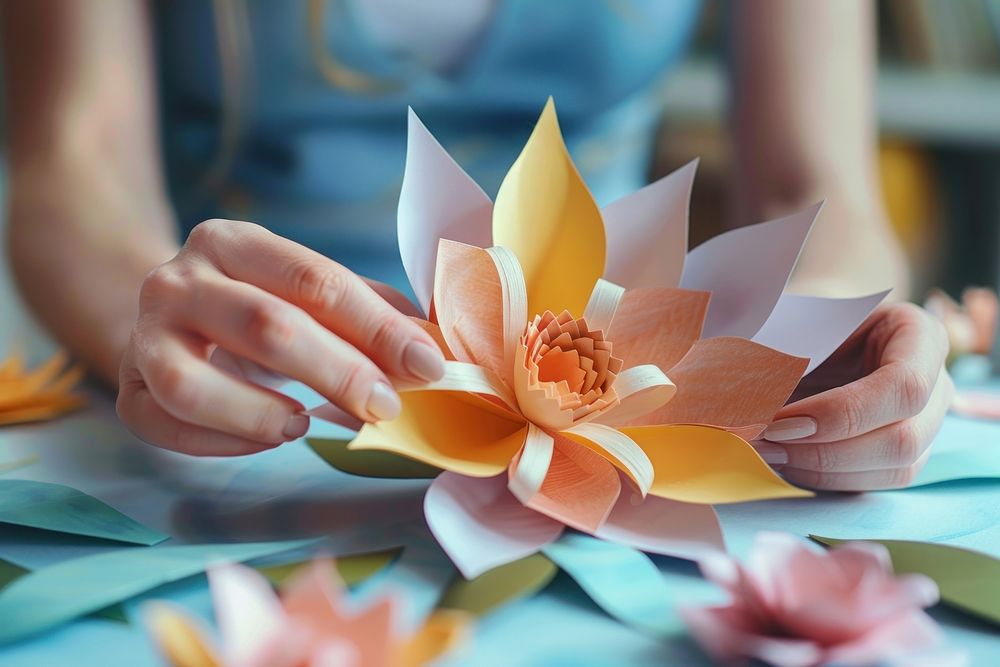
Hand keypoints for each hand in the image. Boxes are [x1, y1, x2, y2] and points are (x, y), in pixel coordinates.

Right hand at [117, 219, 444, 455]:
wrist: (170, 318)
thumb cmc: (259, 305)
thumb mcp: (309, 293)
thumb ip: (370, 311)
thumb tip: (433, 347)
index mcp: (234, 242)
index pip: (316, 281)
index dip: (378, 327)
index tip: (428, 366)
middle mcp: (179, 279)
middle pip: (266, 326)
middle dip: (338, 372)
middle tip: (384, 407)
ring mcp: (145, 334)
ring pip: (193, 384)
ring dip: (260, 414)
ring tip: (302, 427)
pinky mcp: (128, 387)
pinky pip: (165, 423)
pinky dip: (220, 442)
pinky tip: (263, 438)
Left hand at [756, 303, 952, 490]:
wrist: (810, 328)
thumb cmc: (800, 317)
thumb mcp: (788, 321)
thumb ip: (773, 354)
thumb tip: (740, 403)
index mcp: (918, 333)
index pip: (904, 385)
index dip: (842, 413)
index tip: (779, 422)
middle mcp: (936, 382)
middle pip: (904, 438)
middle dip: (826, 450)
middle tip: (763, 442)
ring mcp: (927, 423)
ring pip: (894, 469)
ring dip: (822, 469)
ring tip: (766, 453)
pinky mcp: (902, 455)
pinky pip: (874, 483)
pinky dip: (824, 478)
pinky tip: (783, 462)